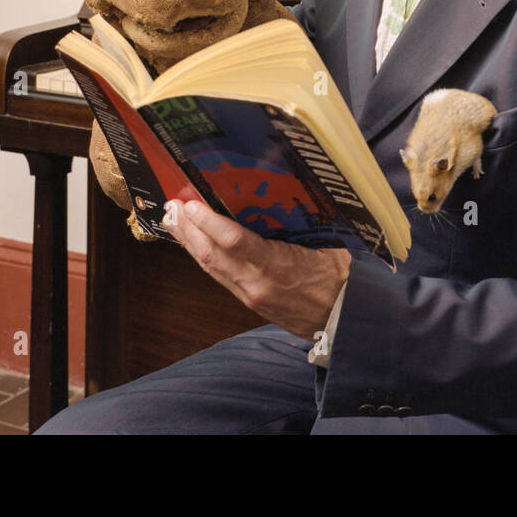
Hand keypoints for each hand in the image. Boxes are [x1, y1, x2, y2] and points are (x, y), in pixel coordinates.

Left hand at [165, 199, 351, 341]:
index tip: (190, 204)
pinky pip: (220, 276)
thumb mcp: (325, 245)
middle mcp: (257, 284)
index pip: (234, 242)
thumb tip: (277, 197)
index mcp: (278, 267)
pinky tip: (195, 243)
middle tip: (172, 206)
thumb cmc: (341, 279)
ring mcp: (251, 295)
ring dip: (189, 243)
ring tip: (174, 222)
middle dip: (188, 230)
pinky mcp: (250, 302)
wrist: (345, 319)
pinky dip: (204, 257)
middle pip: (212, 255)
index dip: (208, 222)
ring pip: (210, 267)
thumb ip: (298, 226)